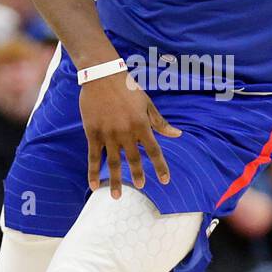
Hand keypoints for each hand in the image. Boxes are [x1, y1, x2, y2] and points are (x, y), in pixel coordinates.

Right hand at [79, 71, 181, 198]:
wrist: (102, 75)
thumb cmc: (127, 88)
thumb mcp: (147, 104)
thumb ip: (160, 122)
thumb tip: (178, 135)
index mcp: (141, 125)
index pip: (154, 151)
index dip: (161, 167)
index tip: (165, 180)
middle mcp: (126, 133)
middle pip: (134, 159)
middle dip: (138, 174)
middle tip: (141, 187)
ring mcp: (108, 134)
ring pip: (113, 163)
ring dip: (115, 181)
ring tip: (116, 196)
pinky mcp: (92, 133)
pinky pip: (93, 157)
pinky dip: (92, 172)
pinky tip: (94, 186)